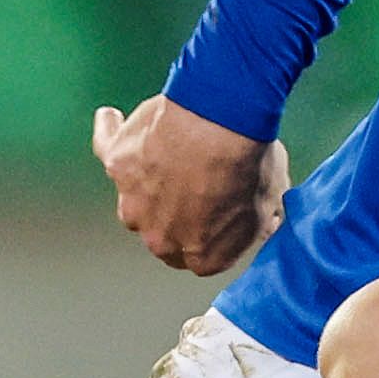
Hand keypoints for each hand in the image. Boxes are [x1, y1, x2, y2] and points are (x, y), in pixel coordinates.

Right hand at [92, 96, 289, 280]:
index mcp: (203, 257)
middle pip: (163, 230)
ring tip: (168, 147)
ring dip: (148, 179)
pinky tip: (112, 120)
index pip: (201, 254)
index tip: (213, 208)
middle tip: (195, 176)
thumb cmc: (246, 161)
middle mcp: (161, 239)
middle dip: (176, 209)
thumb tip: (263, 222)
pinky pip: (107, 146)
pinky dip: (110, 133)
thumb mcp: (271, 199)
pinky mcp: (116, 165)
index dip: (208, 228)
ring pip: (136, 196)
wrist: (219, 124)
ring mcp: (133, 203)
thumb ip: (260, 219)